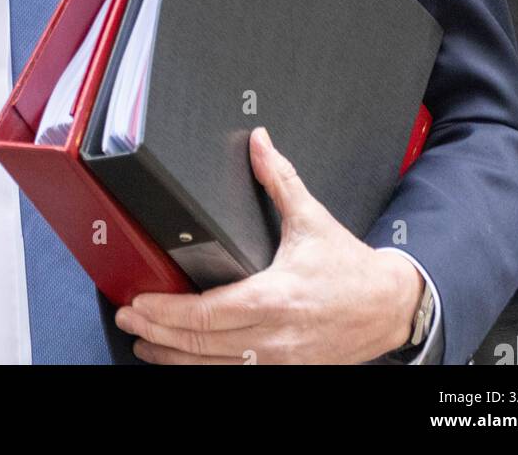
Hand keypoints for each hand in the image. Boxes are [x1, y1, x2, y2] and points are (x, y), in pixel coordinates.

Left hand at [114, 125, 423, 363]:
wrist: (389, 306)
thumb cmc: (350, 268)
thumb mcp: (312, 218)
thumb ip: (280, 178)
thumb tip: (258, 140)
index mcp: (275, 296)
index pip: (207, 312)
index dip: (166, 310)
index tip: (139, 300)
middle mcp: (273, 336)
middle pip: (201, 343)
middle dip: (158, 332)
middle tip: (128, 318)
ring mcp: (279, 361)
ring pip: (213, 368)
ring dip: (173, 357)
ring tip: (144, 342)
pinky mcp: (285, 372)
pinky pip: (236, 376)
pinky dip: (204, 369)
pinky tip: (184, 361)